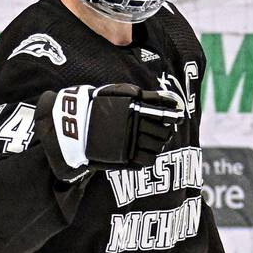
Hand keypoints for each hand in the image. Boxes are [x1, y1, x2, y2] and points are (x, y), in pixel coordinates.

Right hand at [35, 83, 184, 182]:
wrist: (73, 129)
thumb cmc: (94, 108)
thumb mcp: (114, 93)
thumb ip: (137, 94)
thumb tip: (162, 97)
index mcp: (134, 108)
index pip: (161, 110)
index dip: (172, 112)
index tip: (178, 114)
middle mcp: (135, 125)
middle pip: (163, 129)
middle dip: (167, 129)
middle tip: (167, 129)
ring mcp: (132, 142)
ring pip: (157, 144)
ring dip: (160, 142)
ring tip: (158, 140)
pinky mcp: (127, 157)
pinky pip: (148, 159)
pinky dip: (151, 155)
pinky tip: (149, 151)